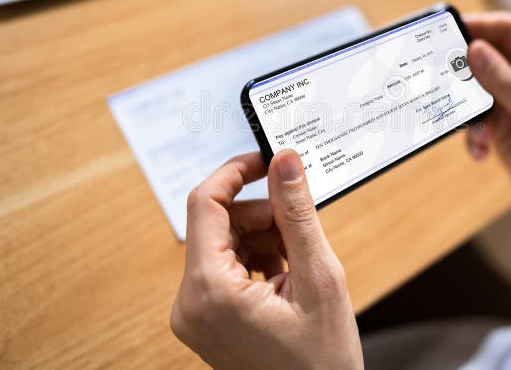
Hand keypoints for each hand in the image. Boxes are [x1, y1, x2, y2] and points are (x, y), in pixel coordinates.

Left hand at [170, 149, 362, 368]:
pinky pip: (222, 267)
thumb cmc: (320, 362)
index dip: (236, 171)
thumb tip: (285, 161)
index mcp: (209, 290)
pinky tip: (285, 274)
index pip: (205, 203)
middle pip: (217, 223)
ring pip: (222, 243)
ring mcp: (194, 313)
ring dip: (262, 238)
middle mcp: (190, 302)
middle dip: (260, 215)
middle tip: (299, 227)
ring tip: (297, 259)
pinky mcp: (204, 318)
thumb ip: (297, 213)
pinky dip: (255, 259)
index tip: (268, 160)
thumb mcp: (318, 278)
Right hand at [464, 12, 510, 222]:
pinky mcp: (500, 123)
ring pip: (475, 89)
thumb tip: (475, 51)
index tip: (450, 29)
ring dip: (470, 111)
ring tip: (479, 132)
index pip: (508, 31)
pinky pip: (474, 117)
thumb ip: (504, 83)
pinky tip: (482, 150)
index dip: (479, 26)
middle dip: (465, 72)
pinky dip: (473, 134)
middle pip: (486, 56)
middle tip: (444, 78)